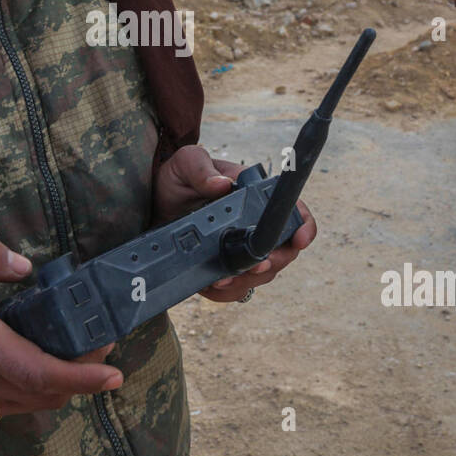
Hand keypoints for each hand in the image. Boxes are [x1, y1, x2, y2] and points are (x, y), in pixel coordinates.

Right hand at [0, 231, 122, 439]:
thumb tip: (26, 268)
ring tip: (72, 352)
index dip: (79, 375)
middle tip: (100, 345)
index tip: (112, 372)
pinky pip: (10, 411)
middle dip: (80, 373)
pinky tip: (29, 366)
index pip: (35, 368)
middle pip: (43, 390)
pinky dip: (29, 392)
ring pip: (31, 404)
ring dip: (57, 383)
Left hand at [151, 145, 317, 302]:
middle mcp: (254, 225)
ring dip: (248, 279)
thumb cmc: (176, 180)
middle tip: (256, 265)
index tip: (301, 239)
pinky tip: (213, 285)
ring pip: (262, 274)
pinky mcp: (224, 269)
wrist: (152, 206)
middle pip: (283, 250)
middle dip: (274, 261)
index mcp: (254, 197)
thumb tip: (220, 184)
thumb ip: (200, 168)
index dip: (303, 225)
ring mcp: (241, 249)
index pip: (292, 211)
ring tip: (223, 279)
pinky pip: (236, 288)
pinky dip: (227, 291)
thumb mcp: (184, 164)